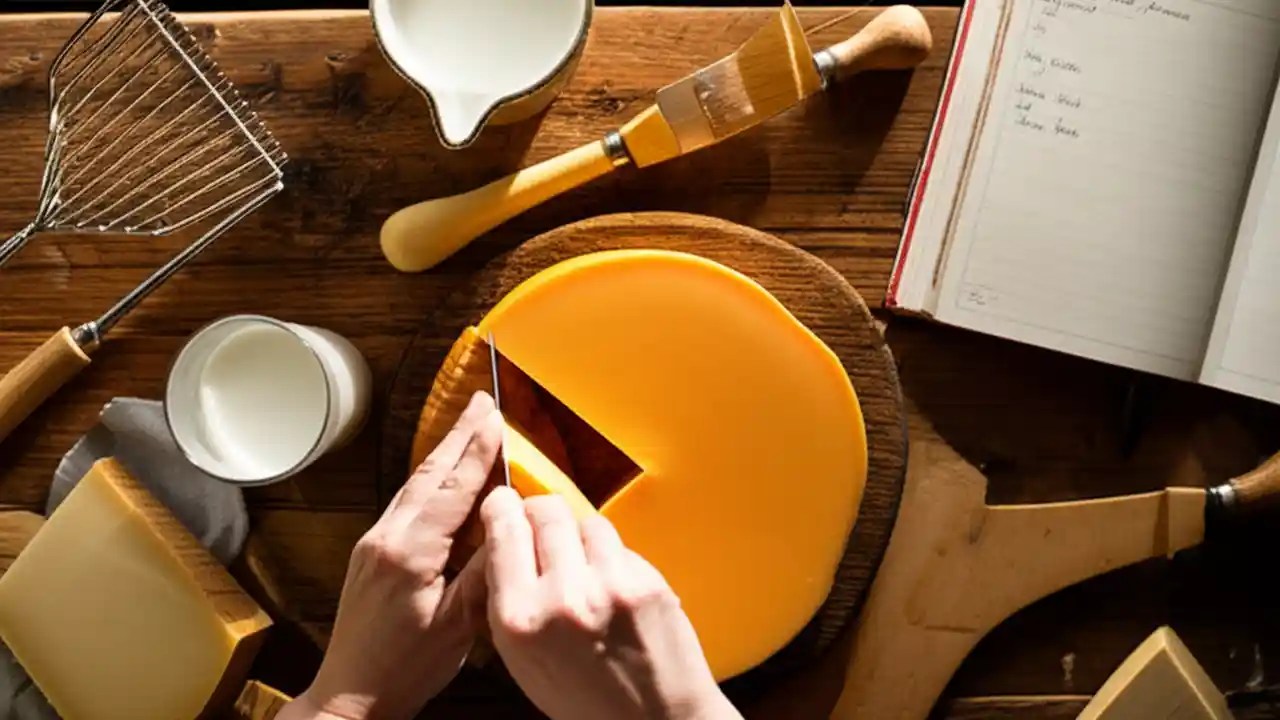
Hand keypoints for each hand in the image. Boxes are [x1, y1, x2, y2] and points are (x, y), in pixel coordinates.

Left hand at [280, 392, 502, 719]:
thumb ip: (485, 573)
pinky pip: (405, 504)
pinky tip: (443, 477)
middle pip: (428, 475)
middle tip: (481, 400)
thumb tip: (513, 529)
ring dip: (443, 453)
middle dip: (458, 435)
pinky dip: (430, 480)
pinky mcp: (370, 556)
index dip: (476, 451)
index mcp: (410, 554)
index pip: (451, 489)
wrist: (351, 696)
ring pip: (414, 486)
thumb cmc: (405, 669)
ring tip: (468, 427)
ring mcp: (374, 544)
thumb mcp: (458, 626)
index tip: (494, 416)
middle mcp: (386, 539)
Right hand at [480, 488, 740, 719]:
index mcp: (519, 619)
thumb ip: (508, 599)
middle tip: (544, 524)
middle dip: (541, 512)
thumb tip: (503, 540)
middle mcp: (561, 597)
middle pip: (546, 511)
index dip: (502, 508)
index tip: (504, 502)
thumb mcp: (521, 660)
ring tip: (586, 568)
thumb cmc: (580, 699)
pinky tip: (615, 587)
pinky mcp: (648, 582)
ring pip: (587, 522)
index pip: (503, 530)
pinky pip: (621, 546)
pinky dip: (613, 558)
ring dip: (581, 537)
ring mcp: (609, 586)